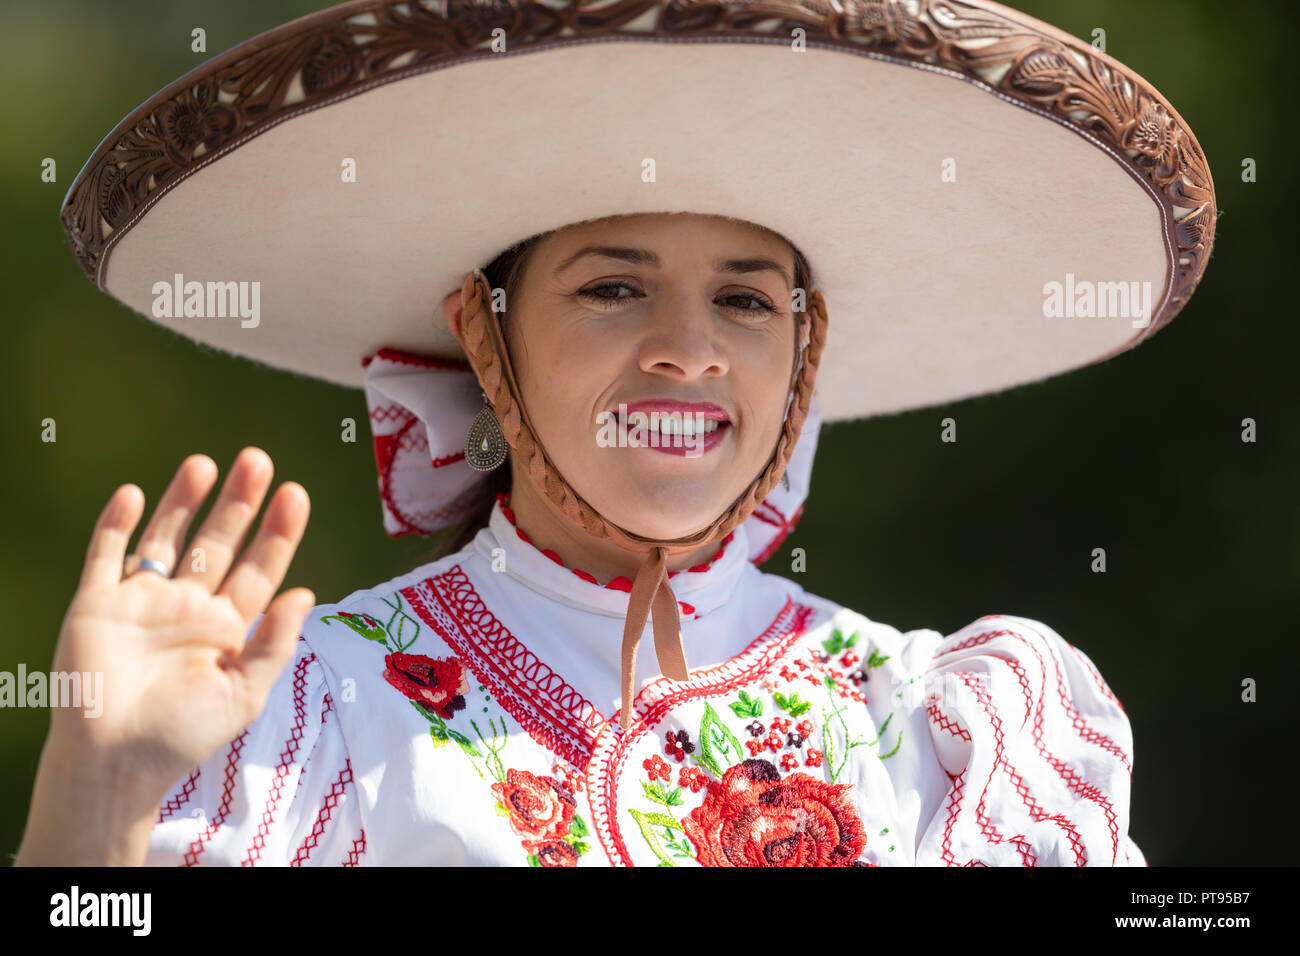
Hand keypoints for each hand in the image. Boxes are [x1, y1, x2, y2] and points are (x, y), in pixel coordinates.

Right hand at [48, 447, 313, 792]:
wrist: (114, 764)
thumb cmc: (183, 736)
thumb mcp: (244, 693)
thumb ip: (274, 643)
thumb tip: (306, 592)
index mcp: (226, 626)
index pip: (260, 568)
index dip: (278, 532)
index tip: (296, 494)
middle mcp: (187, 607)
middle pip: (218, 542)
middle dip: (238, 503)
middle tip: (257, 460)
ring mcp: (142, 602)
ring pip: (166, 538)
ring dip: (183, 501)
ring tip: (205, 464)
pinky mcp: (97, 605)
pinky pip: (107, 555)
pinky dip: (117, 525)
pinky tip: (133, 493)